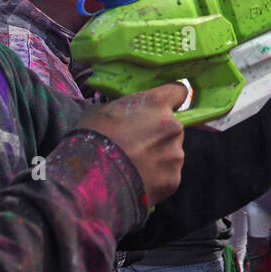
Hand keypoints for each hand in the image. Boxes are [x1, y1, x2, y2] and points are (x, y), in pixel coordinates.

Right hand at [75, 83, 186, 204]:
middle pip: (174, 126)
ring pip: (172, 152)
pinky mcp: (173, 179)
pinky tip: (137, 180)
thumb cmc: (92, 138)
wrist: (92, 179)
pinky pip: (167, 174)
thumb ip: (124, 107)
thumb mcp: (102, 110)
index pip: (179, 91)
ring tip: (134, 166)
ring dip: (159, 156)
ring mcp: (175, 154)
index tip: (163, 106)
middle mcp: (173, 126)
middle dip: (160, 133)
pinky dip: (156, 178)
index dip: (171, 99)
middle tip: (138, 144)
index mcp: (157, 103)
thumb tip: (124, 111)